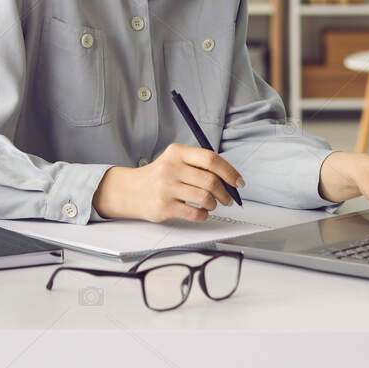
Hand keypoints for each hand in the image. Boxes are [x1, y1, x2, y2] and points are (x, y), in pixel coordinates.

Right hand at [92, 143, 245, 222]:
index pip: (211, 159)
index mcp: (177, 152)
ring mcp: (167, 187)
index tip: (238, 182)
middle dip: (225, 192)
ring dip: (214, 204)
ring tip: (211, 204)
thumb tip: (229, 178)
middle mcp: (171, 168)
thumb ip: (198, 164)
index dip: (229, 171)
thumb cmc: (158, 176)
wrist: (130, 190)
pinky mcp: (164, 206)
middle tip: (228, 198)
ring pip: (204, 197)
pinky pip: (194, 213)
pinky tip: (200, 212)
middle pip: (210, 180)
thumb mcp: (174, 160)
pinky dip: (203, 215)